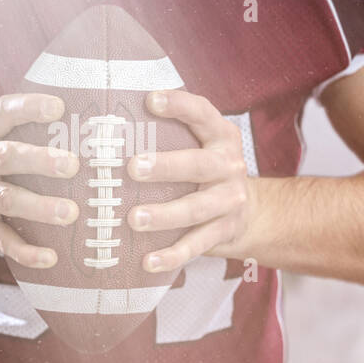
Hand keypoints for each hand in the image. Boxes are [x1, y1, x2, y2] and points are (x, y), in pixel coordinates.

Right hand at [0, 94, 79, 267]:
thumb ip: (26, 130)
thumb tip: (89, 124)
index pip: (3, 111)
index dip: (29, 107)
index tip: (59, 107)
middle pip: (4, 157)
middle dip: (39, 160)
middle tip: (73, 165)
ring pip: (5, 198)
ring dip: (39, 207)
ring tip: (71, 213)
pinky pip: (1, 240)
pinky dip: (26, 251)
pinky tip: (51, 257)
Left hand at [127, 90, 252, 272]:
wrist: (253, 213)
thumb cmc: (207, 170)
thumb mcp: (202, 145)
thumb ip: (172, 132)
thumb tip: (110, 119)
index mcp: (221, 137)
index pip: (202, 113)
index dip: (179, 105)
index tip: (150, 100)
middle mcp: (229, 166)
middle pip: (198, 165)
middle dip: (165, 166)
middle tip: (132, 167)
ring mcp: (229, 201)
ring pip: (196, 209)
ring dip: (164, 215)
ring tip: (134, 219)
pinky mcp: (224, 232)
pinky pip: (197, 245)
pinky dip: (172, 256)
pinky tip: (148, 262)